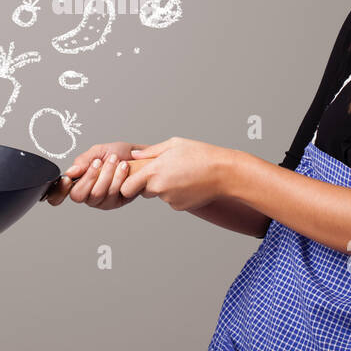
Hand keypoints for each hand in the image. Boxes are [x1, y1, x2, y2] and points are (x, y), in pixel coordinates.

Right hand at [45, 141, 143, 208]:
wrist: (139, 156)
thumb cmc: (118, 153)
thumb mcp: (97, 151)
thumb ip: (83, 161)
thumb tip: (70, 171)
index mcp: (78, 181)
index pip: (58, 194)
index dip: (58, 191)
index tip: (66, 179)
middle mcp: (87, 193)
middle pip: (78, 196)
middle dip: (89, 177)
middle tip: (98, 163)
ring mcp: (101, 200)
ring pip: (96, 194)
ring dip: (107, 174)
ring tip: (114, 160)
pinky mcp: (115, 203)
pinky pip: (111, 195)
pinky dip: (117, 178)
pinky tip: (123, 167)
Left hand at [118, 136, 239, 211]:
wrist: (224, 174)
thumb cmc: (200, 154)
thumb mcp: (175, 144)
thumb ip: (151, 151)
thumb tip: (135, 155)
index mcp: (154, 171)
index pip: (126, 187)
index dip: (128, 183)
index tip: (134, 178)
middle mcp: (159, 188)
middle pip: (142, 191)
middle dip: (147, 184)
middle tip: (163, 172)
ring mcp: (170, 199)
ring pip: (159, 195)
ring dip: (164, 187)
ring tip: (182, 174)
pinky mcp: (180, 206)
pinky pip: (172, 200)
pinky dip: (176, 193)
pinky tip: (189, 182)